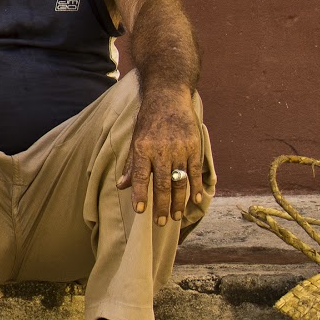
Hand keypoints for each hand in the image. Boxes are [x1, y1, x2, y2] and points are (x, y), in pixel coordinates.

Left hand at [117, 89, 204, 224]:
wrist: (168, 96)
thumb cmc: (149, 120)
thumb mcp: (135, 139)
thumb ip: (132, 165)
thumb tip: (122, 186)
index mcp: (143, 148)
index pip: (140, 177)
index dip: (140, 195)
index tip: (139, 211)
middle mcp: (161, 150)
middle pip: (162, 184)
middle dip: (161, 206)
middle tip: (161, 222)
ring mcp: (180, 149)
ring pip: (180, 182)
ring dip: (179, 202)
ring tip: (176, 216)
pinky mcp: (194, 147)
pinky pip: (195, 172)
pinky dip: (196, 188)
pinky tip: (195, 200)